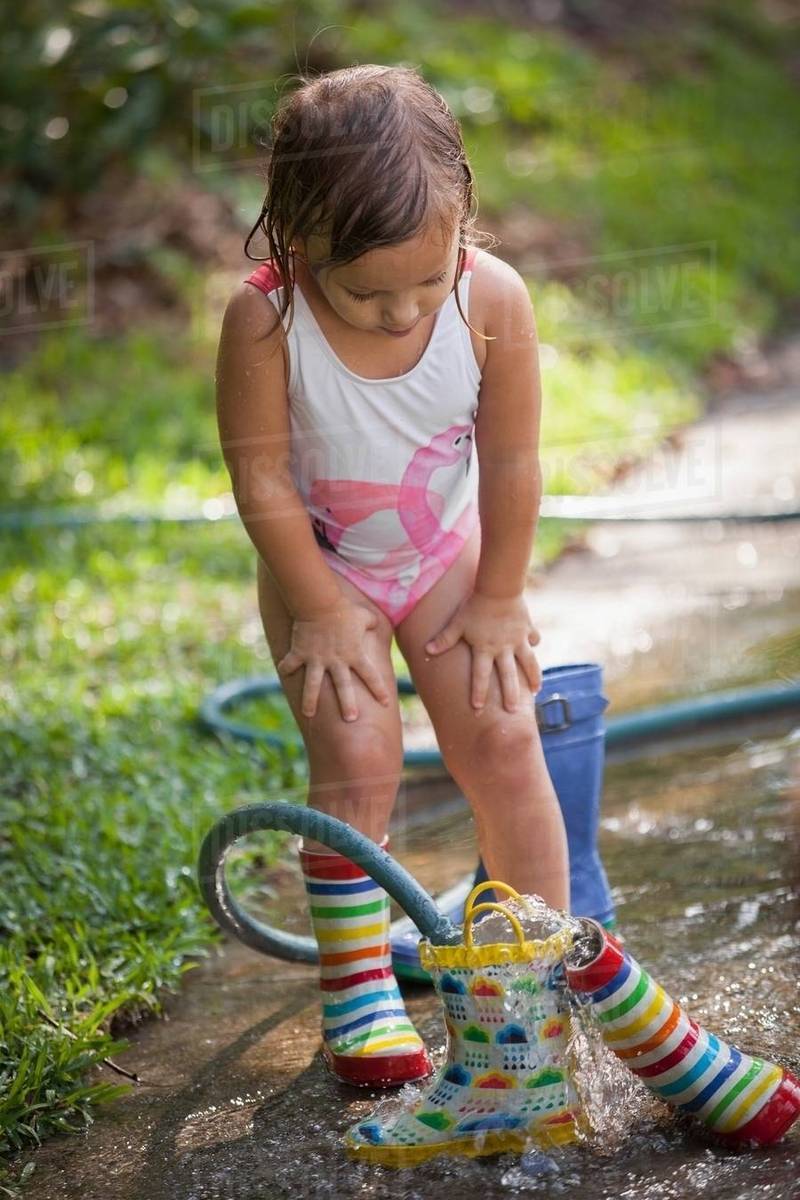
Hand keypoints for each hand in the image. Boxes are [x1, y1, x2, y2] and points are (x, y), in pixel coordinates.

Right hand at [277, 600, 389, 721]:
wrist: (320, 603)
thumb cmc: (344, 609)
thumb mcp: (364, 616)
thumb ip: (371, 623)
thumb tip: (373, 622)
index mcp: (354, 654)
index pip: (371, 675)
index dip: (379, 689)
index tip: (385, 703)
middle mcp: (337, 661)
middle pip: (344, 688)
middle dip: (347, 705)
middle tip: (350, 719)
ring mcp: (317, 659)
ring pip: (313, 686)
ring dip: (310, 700)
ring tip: (309, 714)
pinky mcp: (300, 653)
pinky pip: (291, 664)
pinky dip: (286, 668)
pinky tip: (283, 673)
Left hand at [425, 591, 541, 712]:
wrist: (498, 587)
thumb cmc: (474, 606)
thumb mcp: (457, 623)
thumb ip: (444, 639)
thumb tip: (426, 651)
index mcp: (485, 649)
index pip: (480, 676)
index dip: (478, 693)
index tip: (477, 710)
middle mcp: (503, 648)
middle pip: (508, 676)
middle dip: (511, 695)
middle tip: (513, 712)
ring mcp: (518, 639)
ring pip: (529, 663)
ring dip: (533, 677)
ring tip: (535, 690)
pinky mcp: (527, 628)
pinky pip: (533, 638)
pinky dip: (534, 642)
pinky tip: (535, 647)